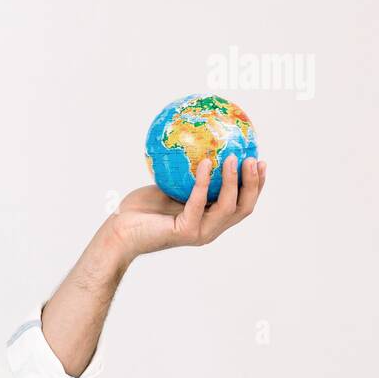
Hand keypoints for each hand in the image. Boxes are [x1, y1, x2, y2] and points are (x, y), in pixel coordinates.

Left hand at [104, 155, 265, 261]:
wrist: (119, 230)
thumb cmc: (141, 210)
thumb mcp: (171, 187)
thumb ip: (187, 175)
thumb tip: (200, 145)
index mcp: (209, 219)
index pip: (242, 204)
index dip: (256, 185)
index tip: (260, 162)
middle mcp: (209, 229)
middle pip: (244, 208)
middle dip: (253, 184)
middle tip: (254, 159)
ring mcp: (198, 232)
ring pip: (227, 206)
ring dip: (233, 181)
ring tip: (233, 158)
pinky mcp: (184, 231)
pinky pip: (198, 202)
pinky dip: (202, 182)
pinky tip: (205, 163)